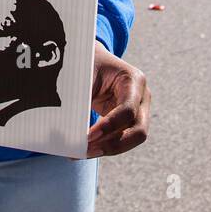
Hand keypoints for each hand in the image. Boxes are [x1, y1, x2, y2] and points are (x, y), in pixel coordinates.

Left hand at [87, 43, 149, 157]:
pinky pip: (122, 138)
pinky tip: (86, 149)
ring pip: (132, 139)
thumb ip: (81, 97)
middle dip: (114, 144)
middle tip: (88, 150)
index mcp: (133, 79)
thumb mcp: (86, 74)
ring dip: (109, 149)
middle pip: (139, 130)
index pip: (128, 110)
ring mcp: (139, 110)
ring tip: (83, 152)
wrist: (94, 59)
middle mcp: (142, 96)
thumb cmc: (89, 63)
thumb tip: (69, 128)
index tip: (88, 136)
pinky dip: (105, 145)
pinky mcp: (130, 121)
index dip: (109, 126)